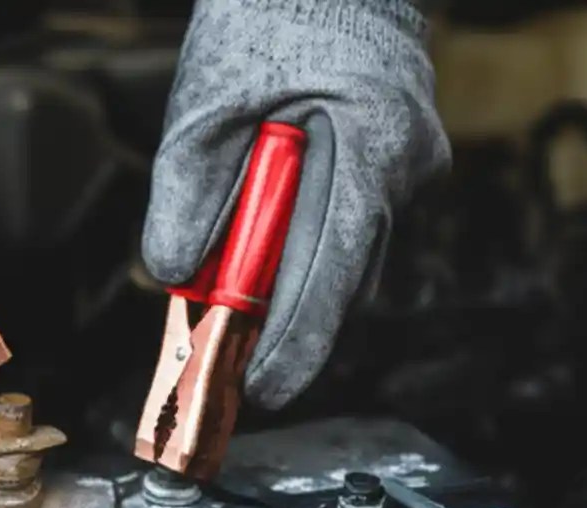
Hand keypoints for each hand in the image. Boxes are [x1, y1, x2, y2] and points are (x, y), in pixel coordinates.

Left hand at [142, 0, 449, 408]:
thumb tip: (176, 274)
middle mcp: (405, 166)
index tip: (262, 391)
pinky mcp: (396, 163)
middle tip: (231, 368)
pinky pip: (349, 225)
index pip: (333, 274)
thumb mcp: (205, 104)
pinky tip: (261, 244)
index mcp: (370, 147)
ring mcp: (410, 165)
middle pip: (344, 281)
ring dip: (291, 284)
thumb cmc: (267, 16)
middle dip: (286, 329)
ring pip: (346, 257)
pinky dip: (303, 246)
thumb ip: (187, 193)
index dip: (296, 344)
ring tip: (230, 299)